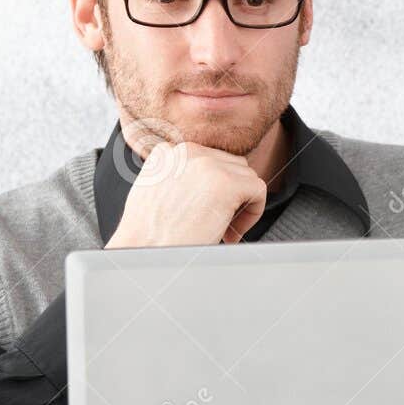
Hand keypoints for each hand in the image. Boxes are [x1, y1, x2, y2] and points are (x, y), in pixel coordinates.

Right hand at [106, 140, 267, 248]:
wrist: (145, 252)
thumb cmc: (148, 234)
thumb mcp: (154, 192)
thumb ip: (176, 177)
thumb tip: (203, 182)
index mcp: (168, 152)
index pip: (209, 158)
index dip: (215, 187)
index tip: (206, 210)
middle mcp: (187, 151)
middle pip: (231, 164)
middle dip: (231, 194)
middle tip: (218, 222)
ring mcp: (207, 164)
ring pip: (246, 177)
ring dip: (241, 204)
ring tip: (223, 228)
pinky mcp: (226, 183)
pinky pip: (258, 190)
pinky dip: (253, 213)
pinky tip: (231, 232)